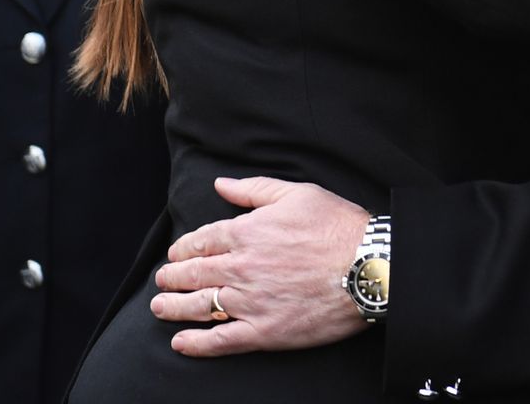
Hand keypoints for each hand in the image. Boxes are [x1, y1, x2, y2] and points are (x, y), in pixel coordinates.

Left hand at [149, 176, 367, 355]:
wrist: (370, 268)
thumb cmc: (338, 227)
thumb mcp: (297, 194)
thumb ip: (254, 189)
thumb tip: (221, 185)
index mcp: (247, 232)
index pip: (201, 241)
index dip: (183, 249)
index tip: (176, 254)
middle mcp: (241, 268)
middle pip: (193, 274)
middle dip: (171, 277)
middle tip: (161, 281)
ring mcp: (251, 302)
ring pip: (199, 306)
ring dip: (173, 308)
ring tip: (160, 308)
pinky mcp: (265, 332)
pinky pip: (221, 341)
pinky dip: (196, 344)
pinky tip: (181, 343)